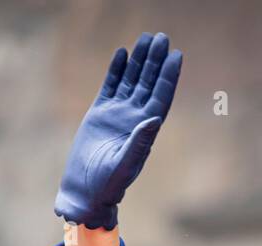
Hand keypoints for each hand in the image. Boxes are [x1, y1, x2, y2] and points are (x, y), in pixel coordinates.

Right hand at [54, 31, 182, 229]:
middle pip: (148, 83)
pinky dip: (116, 70)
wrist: (85, 191)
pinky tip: (122, 53)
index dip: (169, 76)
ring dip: (139, 60)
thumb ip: (139, 143)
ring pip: (131, 81)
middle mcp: (134, 119)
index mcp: (144, 130)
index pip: (160, 97)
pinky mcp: (99, 114)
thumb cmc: (107, 185)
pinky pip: (110, 86)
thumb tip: (155, 119)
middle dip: (155, 61)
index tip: (176, 55)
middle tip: (162, 37)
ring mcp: (117, 115)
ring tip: (145, 38)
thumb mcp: (123, 165)